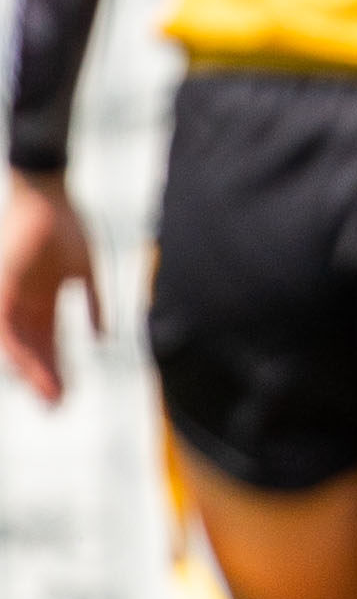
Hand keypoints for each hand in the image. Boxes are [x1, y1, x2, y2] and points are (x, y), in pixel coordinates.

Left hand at [0, 171, 101, 404]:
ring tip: (47, 393)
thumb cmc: (66, 224)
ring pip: (17, 344)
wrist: (46, 192)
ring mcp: (11, 296)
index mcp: (44, 300)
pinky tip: (27, 364)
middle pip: (33, 350)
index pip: (50, 343)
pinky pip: (4, 326)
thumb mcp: (87, 269)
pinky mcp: (2, 288)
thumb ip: (95, 304)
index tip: (70, 395)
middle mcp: (25, 304)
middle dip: (45, 378)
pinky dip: (16, 347)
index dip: (59, 369)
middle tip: (58, 407)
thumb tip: (105, 336)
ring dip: (30, 369)